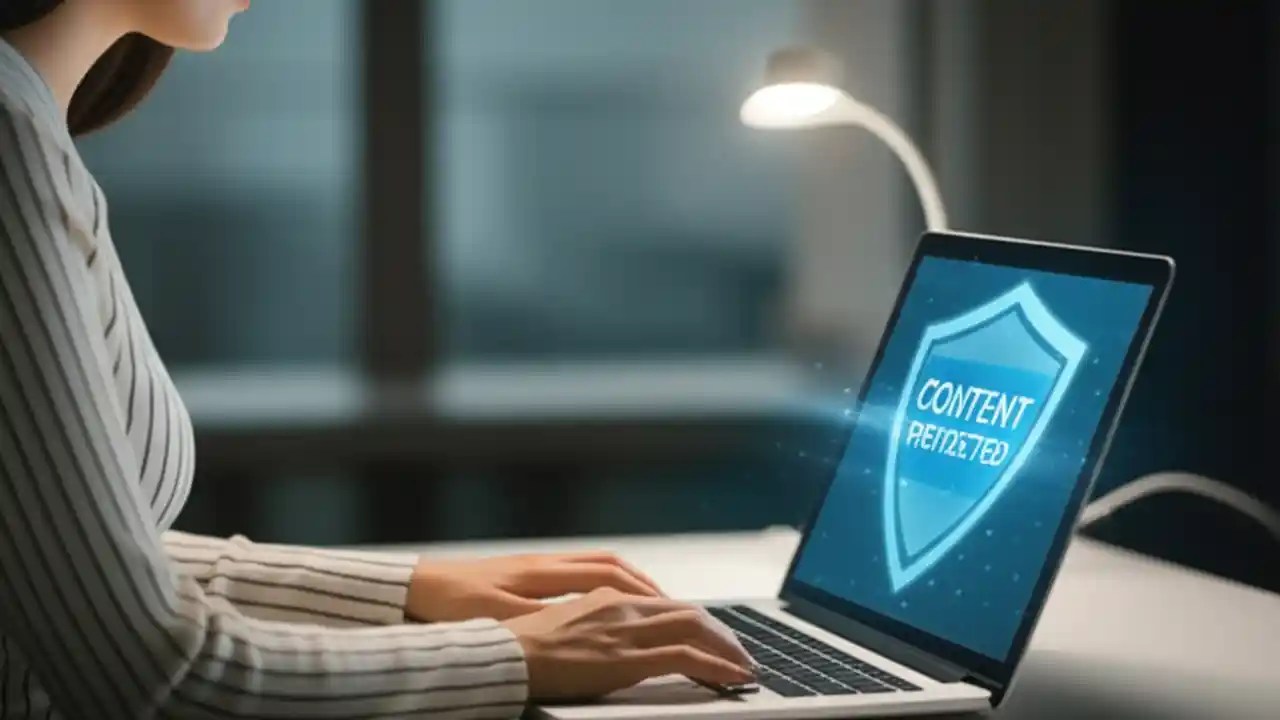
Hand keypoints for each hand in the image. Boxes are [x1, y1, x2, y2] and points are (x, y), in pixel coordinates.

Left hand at [406, 551, 664, 622]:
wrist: (412, 585)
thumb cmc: (448, 601)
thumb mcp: (494, 616)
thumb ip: (537, 617)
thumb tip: (577, 620)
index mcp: (541, 572)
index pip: (606, 575)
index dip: (641, 591)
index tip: (669, 607)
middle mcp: (544, 561)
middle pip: (609, 564)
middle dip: (645, 583)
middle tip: (674, 604)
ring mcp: (535, 563)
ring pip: (595, 563)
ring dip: (627, 579)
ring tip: (649, 600)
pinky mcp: (523, 570)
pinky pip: (577, 569)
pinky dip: (603, 580)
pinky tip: (605, 599)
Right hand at [501, 587, 754, 700]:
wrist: (503, 656)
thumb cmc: (525, 647)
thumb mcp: (569, 625)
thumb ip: (601, 627)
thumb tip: (620, 642)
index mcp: (609, 597)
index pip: (669, 605)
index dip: (699, 622)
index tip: (714, 636)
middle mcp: (623, 606)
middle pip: (690, 613)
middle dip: (721, 633)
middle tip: (739, 652)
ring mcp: (627, 631)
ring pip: (696, 629)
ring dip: (727, 649)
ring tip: (743, 667)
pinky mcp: (627, 658)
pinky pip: (686, 658)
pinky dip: (717, 666)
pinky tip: (732, 678)